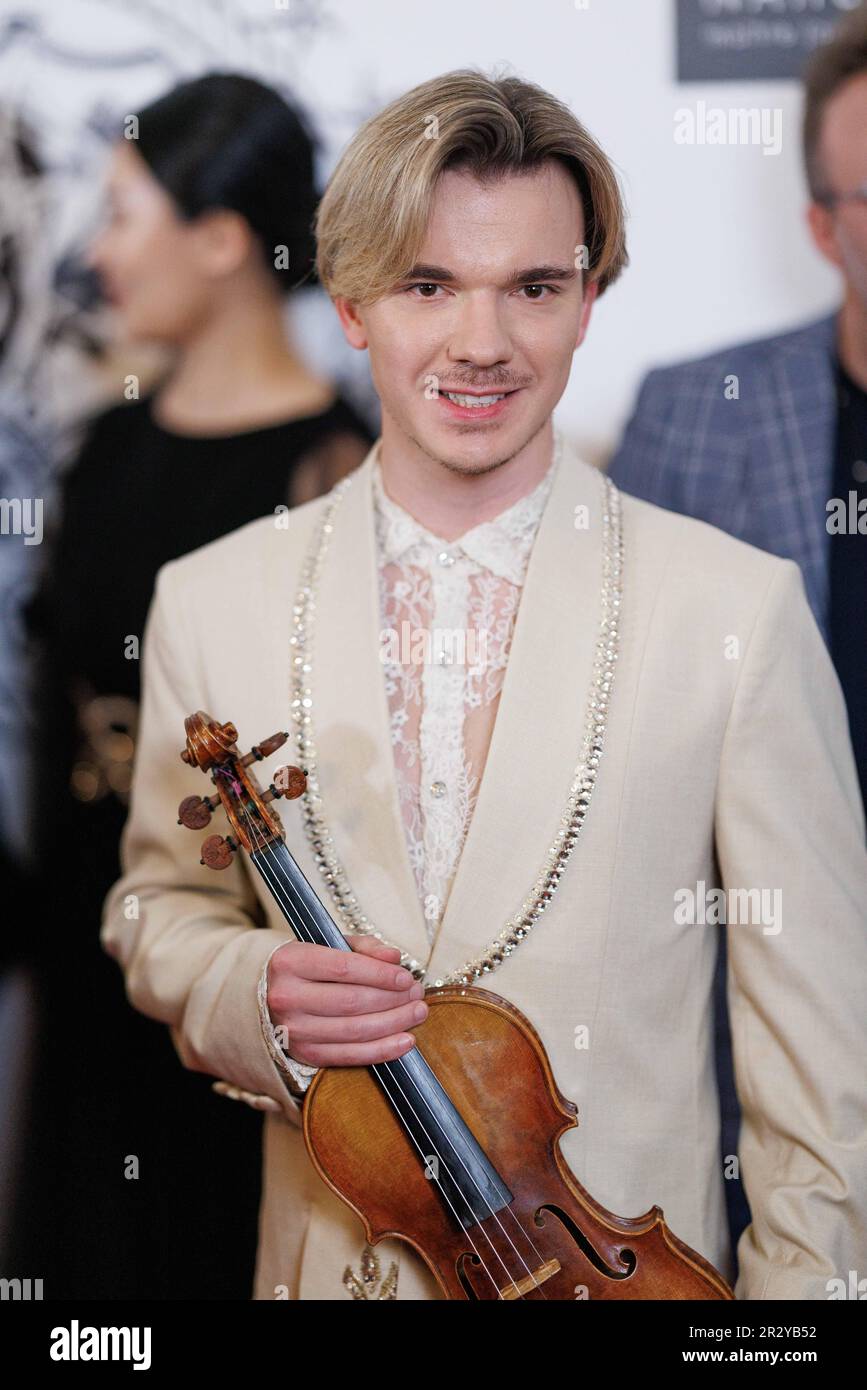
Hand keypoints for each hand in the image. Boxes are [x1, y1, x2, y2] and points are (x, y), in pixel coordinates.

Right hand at [266, 936, 427, 1067]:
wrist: (268, 995)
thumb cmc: (308, 967)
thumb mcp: (329, 946)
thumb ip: (363, 947)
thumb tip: (394, 957)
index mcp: (290, 962)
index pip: (344, 968)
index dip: (380, 974)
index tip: (406, 976)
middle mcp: (287, 997)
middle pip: (352, 1001)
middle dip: (393, 999)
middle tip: (417, 993)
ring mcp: (293, 1030)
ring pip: (354, 1030)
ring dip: (394, 1023)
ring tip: (417, 1012)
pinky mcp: (304, 1054)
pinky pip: (350, 1056)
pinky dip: (382, 1051)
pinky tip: (406, 1041)